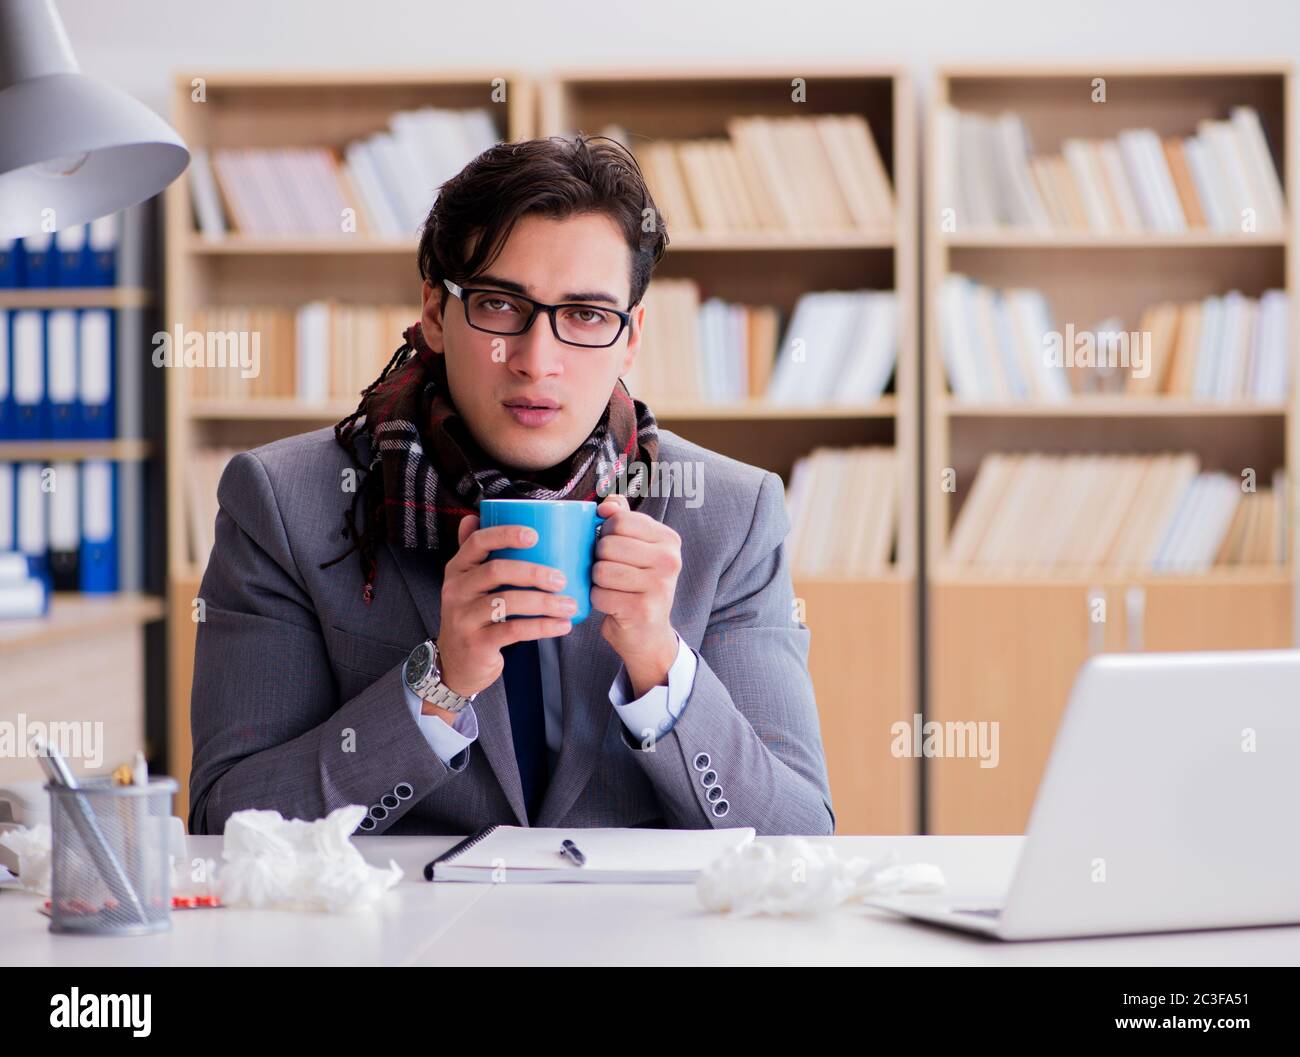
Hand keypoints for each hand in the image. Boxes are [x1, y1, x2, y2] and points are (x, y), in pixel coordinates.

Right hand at [431, 515, 574, 715]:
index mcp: (458, 569)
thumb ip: (475, 553)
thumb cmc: (472, 616)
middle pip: (496, 570)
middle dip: (533, 572)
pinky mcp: (476, 643)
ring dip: (544, 603)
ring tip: (568, 605)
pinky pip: (513, 631)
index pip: (477, 542)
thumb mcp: (468, 584)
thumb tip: (476, 514)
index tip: (535, 535)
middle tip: (561, 578)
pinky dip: (542, 627)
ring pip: (507, 602)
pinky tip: (561, 626)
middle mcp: (456, 590)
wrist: (456, 664)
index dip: (505, 534)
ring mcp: (463, 617)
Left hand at [592, 493, 681, 697]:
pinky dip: (598, 601)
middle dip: (599, 560)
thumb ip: (623, 519)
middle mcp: (670, 560)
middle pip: (607, 545)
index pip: (620, 520)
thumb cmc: (637, 585)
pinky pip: (600, 595)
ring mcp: (659, 586)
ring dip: (597, 582)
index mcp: (668, 539)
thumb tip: (608, 503)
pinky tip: (613, 605)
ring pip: (601, 570)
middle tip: (612, 572)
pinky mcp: (643, 609)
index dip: (606, 533)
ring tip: (612, 588)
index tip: (615, 549)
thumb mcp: (637, 548)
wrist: (648, 634)